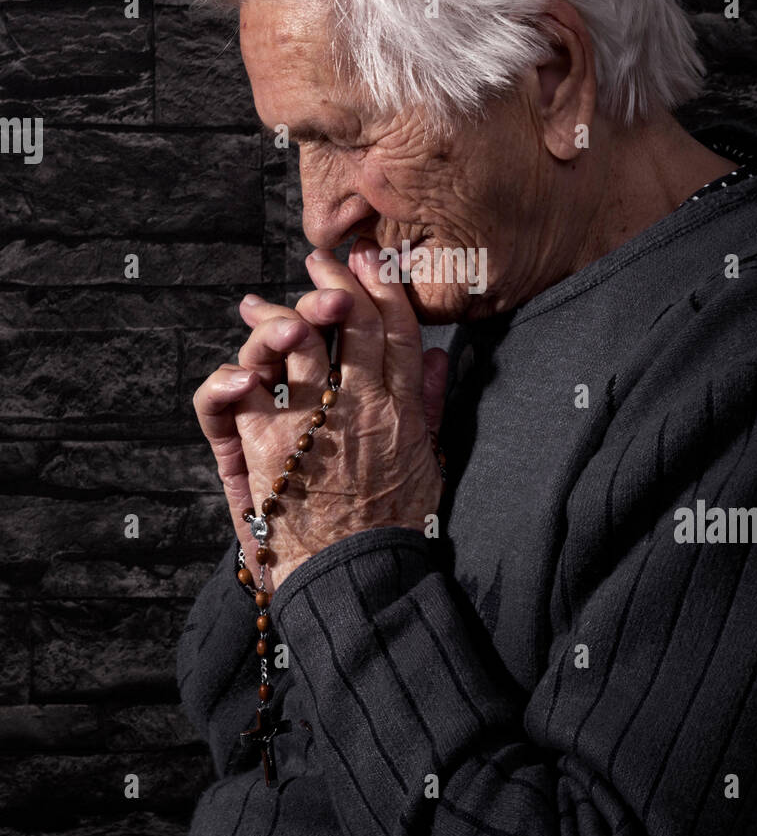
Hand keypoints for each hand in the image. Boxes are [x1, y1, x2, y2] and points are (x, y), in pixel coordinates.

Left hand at [193, 239, 449, 590]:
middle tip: (319, 261)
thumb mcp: (430, 463)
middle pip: (353, 323)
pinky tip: (235, 366)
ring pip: (298, 344)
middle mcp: (363, 406)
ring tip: (258, 304)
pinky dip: (236, 375)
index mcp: (402, 408)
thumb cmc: (392, 525)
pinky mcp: (270, 446)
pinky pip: (247, 391)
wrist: (357, 577)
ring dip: (278, 316)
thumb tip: (440, 359)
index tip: (369, 259)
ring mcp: (316, 423)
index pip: (399, 329)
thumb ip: (434, 407)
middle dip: (336, 283)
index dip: (383, 287)